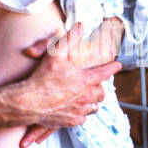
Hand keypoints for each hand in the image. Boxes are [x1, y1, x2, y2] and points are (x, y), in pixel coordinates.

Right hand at [18, 23, 121, 141]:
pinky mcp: (72, 121)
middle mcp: (86, 96)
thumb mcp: (55, 53)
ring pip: (94, 106)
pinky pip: (83, 118)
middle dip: (100, 87)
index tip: (117, 65)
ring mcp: (80, 110)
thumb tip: (80, 26)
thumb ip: (69, 38)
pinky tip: (76, 109)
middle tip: (95, 84)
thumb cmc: (42, 78)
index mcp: (85, 80)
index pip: (105, 72)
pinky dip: (82, 113)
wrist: (30, 102)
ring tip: (86, 97)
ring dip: (92, 101)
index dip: (112, 67)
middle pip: (101, 92)